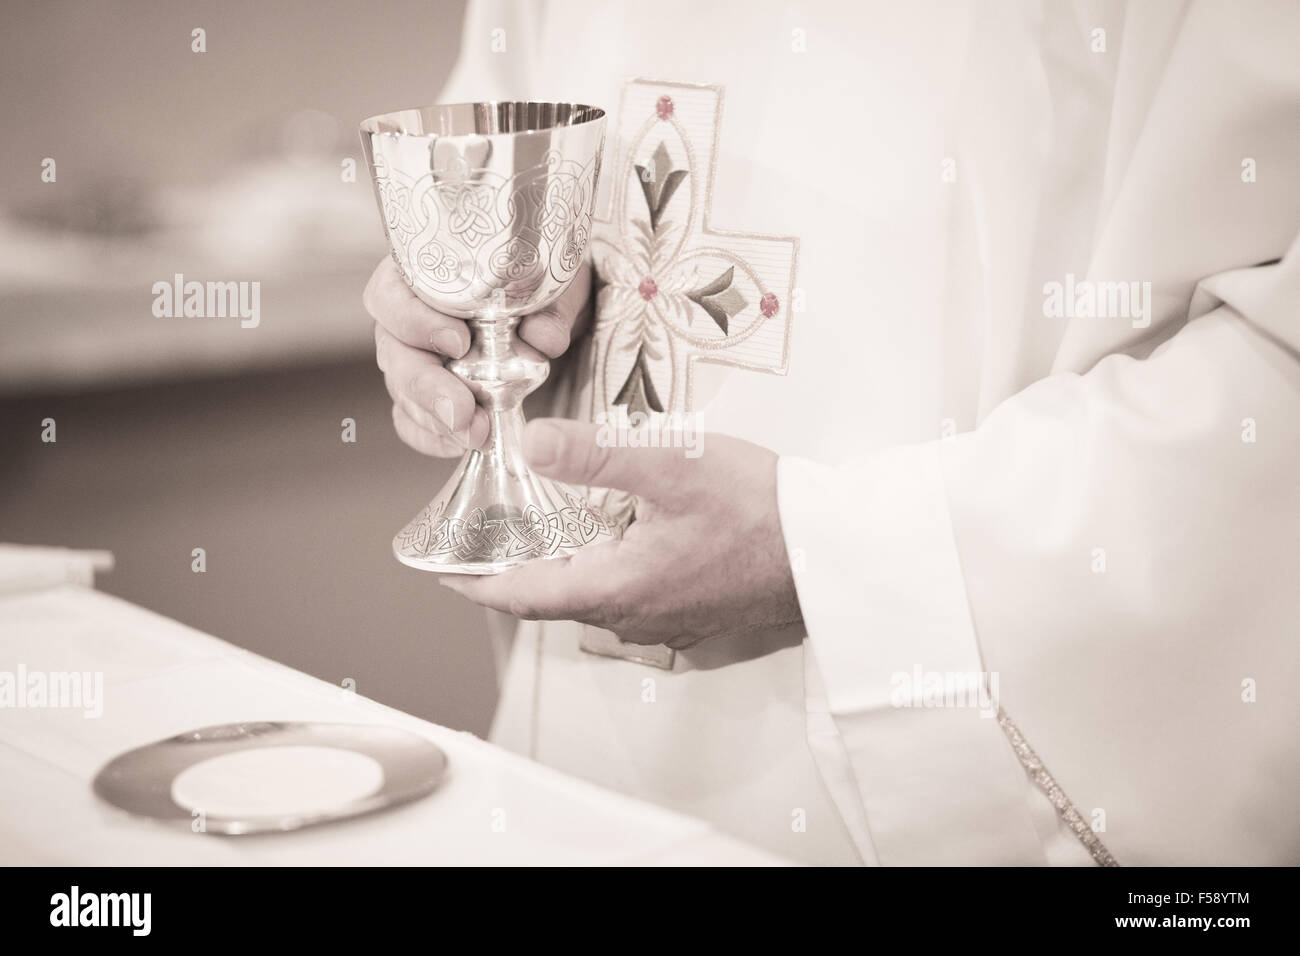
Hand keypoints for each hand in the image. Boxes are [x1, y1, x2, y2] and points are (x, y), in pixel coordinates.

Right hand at [363, 257, 593, 456]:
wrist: (545, 307)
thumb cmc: (534, 283)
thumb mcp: (548, 285)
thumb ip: (547, 308)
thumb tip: (542, 338)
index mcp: (419, 276)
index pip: (391, 295)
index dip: (415, 321)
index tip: (458, 342)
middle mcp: (405, 319)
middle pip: (395, 355)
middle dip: (428, 389)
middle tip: (462, 412)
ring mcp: (411, 360)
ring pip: (404, 392)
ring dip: (438, 419)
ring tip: (477, 434)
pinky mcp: (423, 395)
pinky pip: (413, 421)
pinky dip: (434, 436)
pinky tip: (460, 444)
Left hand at [438, 419, 801, 647]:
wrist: (830, 553)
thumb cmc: (759, 512)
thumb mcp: (672, 465)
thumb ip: (597, 455)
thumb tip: (532, 444)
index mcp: (615, 586)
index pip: (520, 595)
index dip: (474, 582)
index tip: (441, 571)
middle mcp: (633, 614)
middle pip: (552, 597)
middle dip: (514, 570)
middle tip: (488, 536)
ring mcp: (665, 617)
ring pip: (591, 595)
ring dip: (560, 567)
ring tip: (542, 528)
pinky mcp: (692, 609)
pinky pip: (628, 595)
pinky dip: (602, 568)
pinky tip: (615, 534)